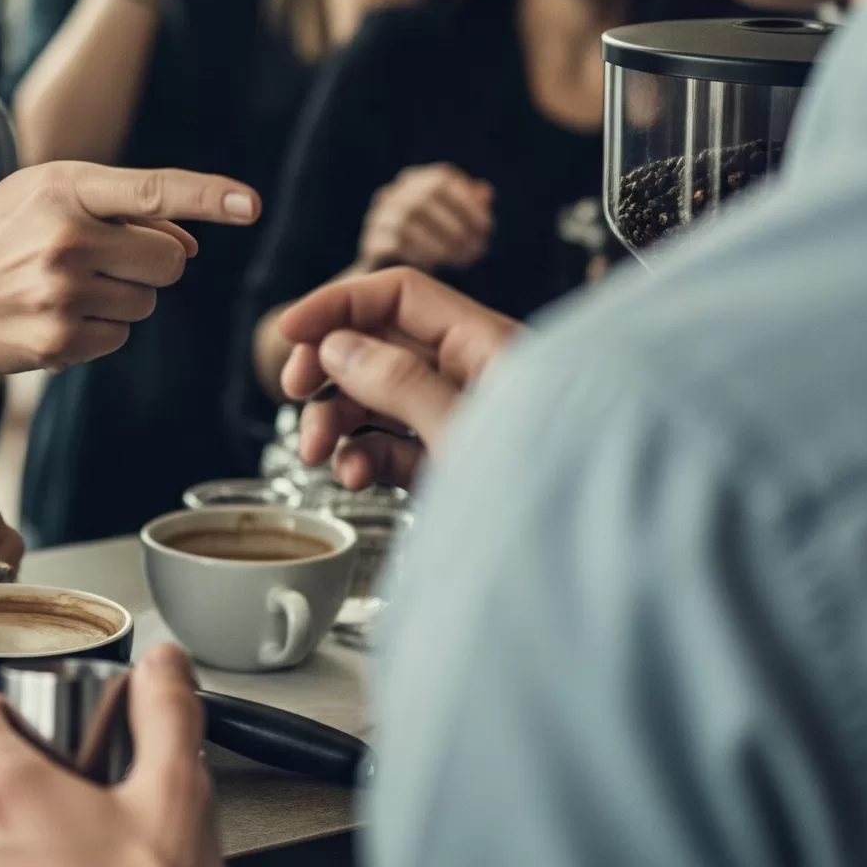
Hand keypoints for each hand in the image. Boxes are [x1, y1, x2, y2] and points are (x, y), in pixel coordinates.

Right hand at [0, 162, 260, 380]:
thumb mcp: (44, 198)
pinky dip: (99, 331)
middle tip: (101, 259)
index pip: (153, 189)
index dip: (209, 197)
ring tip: (64, 286)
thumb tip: (193, 247)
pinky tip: (53, 316)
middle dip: (152, 263)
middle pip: (169, 261)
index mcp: (62, 187)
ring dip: (123, 298)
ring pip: (148, 303)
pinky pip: (120, 337)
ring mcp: (61, 293)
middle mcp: (64, 237)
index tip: (252, 206)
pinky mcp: (59, 341)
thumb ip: (122, 209)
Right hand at [277, 266, 519, 487]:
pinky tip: (351, 475)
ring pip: (380, 397)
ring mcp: (460, 420)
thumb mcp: (462, 429)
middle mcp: (473, 375)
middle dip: (330, 366)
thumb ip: (401, 383)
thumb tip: (340, 346)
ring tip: (314, 453)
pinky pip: (393, 445)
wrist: (575, 570)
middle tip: (293, 391)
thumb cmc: (543, 490)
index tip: (291, 333)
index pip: (403, 296)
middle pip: (382, 342)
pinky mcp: (451, 463)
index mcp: (487, 345)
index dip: (341, 304)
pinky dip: (364, 455)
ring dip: (337, 419)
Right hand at [358, 162, 493, 272]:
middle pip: (424, 199)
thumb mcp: (460, 222)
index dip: (467, 202)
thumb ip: (472, 204)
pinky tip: (437, 267)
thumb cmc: (435, 243)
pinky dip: (419, 255)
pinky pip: (392, 244)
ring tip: (460, 260)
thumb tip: (485, 194)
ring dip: (439, 242)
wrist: (395, 274)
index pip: (441, 179)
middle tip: (477, 250)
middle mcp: (393, 194)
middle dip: (455, 225)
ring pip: (406, 221)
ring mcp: (378, 218)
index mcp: (416, 181)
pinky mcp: (371, 244)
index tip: (487, 227)